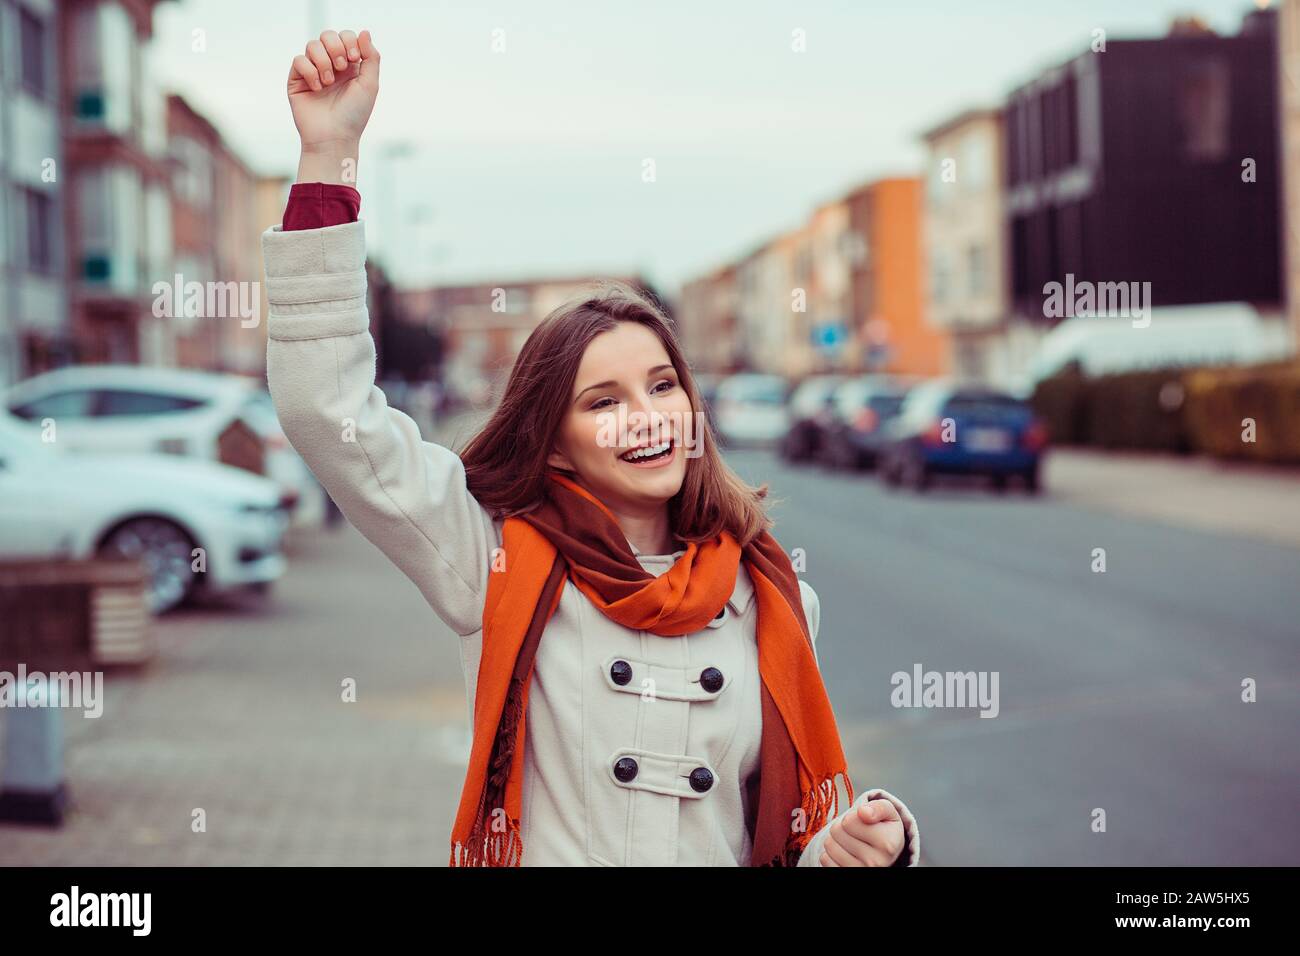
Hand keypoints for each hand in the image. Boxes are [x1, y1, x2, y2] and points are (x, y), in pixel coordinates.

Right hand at [287, 29, 379, 183]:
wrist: (334, 137)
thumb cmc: (354, 115)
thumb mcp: (370, 84)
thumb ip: (371, 57)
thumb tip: (364, 32)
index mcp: (349, 66)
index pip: (346, 36)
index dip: (349, 41)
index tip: (355, 59)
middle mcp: (331, 66)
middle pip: (327, 35)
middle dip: (336, 47)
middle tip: (342, 67)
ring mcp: (313, 72)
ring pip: (312, 45)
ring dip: (323, 61)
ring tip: (329, 82)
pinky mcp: (297, 80)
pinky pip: (299, 60)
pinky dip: (310, 71)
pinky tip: (317, 88)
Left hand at [819, 796, 904, 866]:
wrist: (887, 851)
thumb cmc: (884, 827)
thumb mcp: (888, 812)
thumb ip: (878, 807)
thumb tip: (863, 812)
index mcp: (887, 844)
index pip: (849, 821)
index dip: (852, 816)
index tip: (863, 821)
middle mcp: (875, 862)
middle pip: (837, 831)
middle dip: (843, 826)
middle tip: (855, 830)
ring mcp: (861, 871)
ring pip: (829, 845)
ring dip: (836, 839)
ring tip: (850, 840)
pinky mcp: (847, 875)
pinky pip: (825, 859)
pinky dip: (831, 853)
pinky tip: (845, 852)